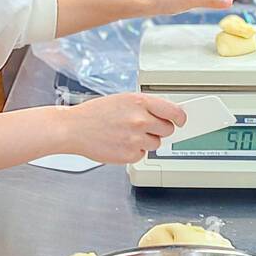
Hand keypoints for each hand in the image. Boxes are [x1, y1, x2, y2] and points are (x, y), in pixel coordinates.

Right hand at [64, 93, 187, 163]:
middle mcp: (140, 120)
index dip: (180, 118)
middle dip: (159, 129)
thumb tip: (165, 114)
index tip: (181, 120)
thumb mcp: (122, 100)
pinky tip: (120, 143)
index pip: (174, 112)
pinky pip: (142, 155)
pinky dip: (134, 152)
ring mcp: (136, 139)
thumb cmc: (94, 114)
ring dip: (146, 141)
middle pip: (167, 130)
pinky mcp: (130, 155)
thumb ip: (144, 106)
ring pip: (156, 144)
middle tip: (143, 127)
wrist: (73, 129)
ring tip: (127, 134)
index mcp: (140, 102)